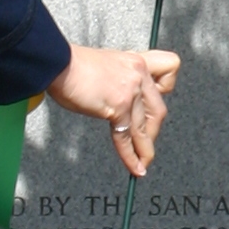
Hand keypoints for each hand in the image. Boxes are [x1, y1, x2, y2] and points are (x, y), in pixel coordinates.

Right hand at [46, 46, 180, 176]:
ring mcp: (130, 91)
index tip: (156, 99)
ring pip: (144, 127)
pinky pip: (127, 137)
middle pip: (159, 109)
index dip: (165, 87)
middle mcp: (138, 74)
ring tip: (143, 164)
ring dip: (145, 150)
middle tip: (146, 143)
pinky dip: (130, 156)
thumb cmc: (73, 65)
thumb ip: (121, 79)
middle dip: (153, 131)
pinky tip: (135, 168)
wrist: (58, 63)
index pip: (170, 67)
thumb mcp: (108, 64)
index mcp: (137, 61)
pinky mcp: (118, 106)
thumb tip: (120, 99)